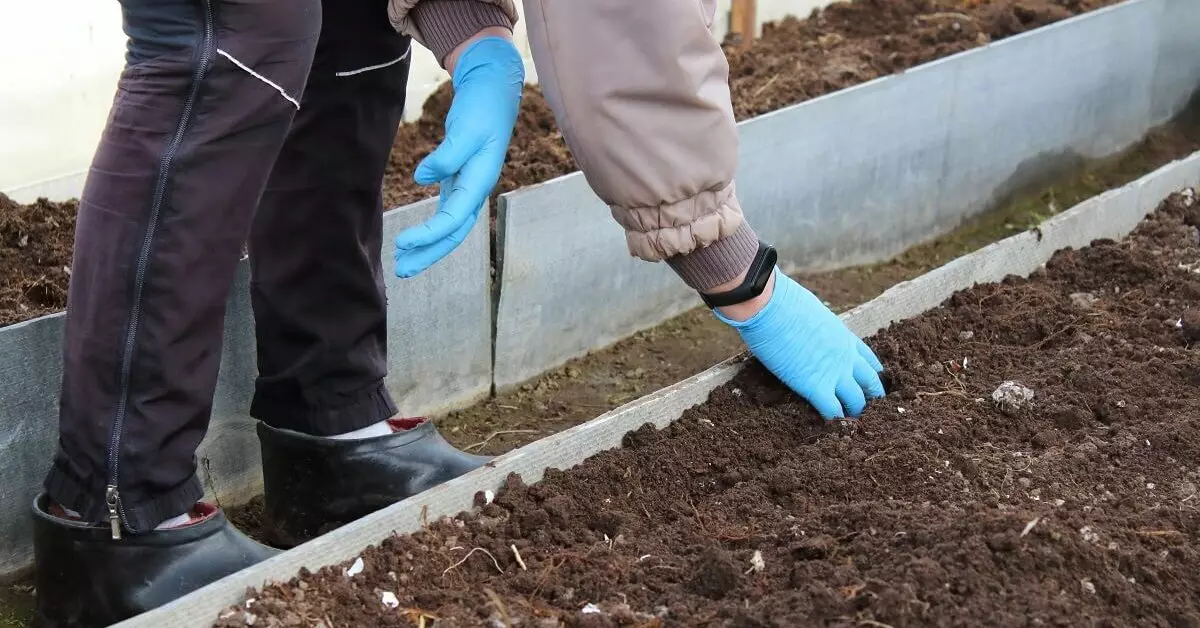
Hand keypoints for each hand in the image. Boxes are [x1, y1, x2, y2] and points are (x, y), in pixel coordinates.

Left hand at [394, 35, 523, 277]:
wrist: (494, 90)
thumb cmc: (482, 107)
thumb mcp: (466, 128)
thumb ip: (447, 156)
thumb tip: (422, 178)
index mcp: (480, 181)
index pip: (453, 219)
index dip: (429, 235)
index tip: (402, 243)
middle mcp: (476, 190)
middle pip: (453, 233)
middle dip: (428, 253)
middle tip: (401, 271)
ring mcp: (468, 187)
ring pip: (449, 227)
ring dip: (428, 246)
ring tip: (403, 261)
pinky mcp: (460, 180)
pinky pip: (445, 214)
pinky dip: (430, 228)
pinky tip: (414, 237)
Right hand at [715, 269, 885, 418]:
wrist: (770, 306)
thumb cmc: (783, 301)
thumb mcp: (812, 311)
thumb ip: (818, 326)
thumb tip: (806, 327)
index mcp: (845, 336)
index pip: (870, 361)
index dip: (873, 376)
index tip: (871, 386)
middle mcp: (846, 356)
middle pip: (871, 384)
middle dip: (871, 399)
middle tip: (867, 410)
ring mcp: (834, 372)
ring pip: (857, 401)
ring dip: (854, 413)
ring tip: (850, 424)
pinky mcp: (815, 386)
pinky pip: (832, 411)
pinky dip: (834, 422)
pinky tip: (831, 429)